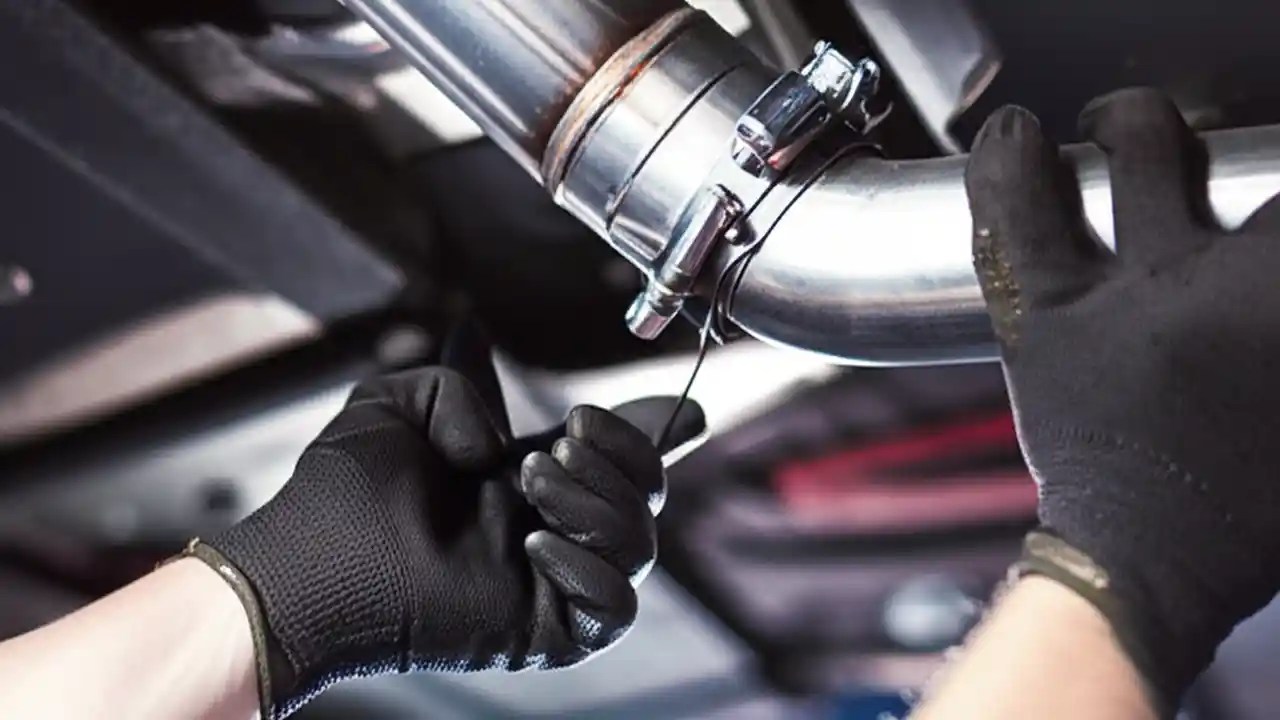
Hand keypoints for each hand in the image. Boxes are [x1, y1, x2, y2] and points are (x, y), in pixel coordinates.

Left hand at [202, 327, 705, 716]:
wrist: (306, 565)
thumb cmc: (340, 495)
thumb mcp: (399, 403)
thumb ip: (456, 380)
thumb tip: (486, 359)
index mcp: (521, 482)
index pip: (612, 460)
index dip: (651, 432)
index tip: (685, 408)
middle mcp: (549, 530)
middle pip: (647, 496)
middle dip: (623, 455)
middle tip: (561, 438)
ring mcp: (552, 584)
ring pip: (640, 547)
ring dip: (599, 501)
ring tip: (531, 479)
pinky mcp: (547, 633)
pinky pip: (617, 610)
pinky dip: (591, 569)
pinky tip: (533, 542)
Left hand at [965, 88, 1279, 705]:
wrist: (1149, 562)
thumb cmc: (1245, 506)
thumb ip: (1275, 318)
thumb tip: (1263, 277)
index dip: (1276, 215)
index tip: (1260, 229)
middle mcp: (1219, 279)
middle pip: (1240, 163)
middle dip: (1223, 149)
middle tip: (1201, 152)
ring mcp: (1129, 290)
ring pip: (1138, 152)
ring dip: (1131, 120)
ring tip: (1116, 118)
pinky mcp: (1046, 314)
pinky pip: (1014, 218)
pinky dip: (1004, 166)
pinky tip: (1009, 135)